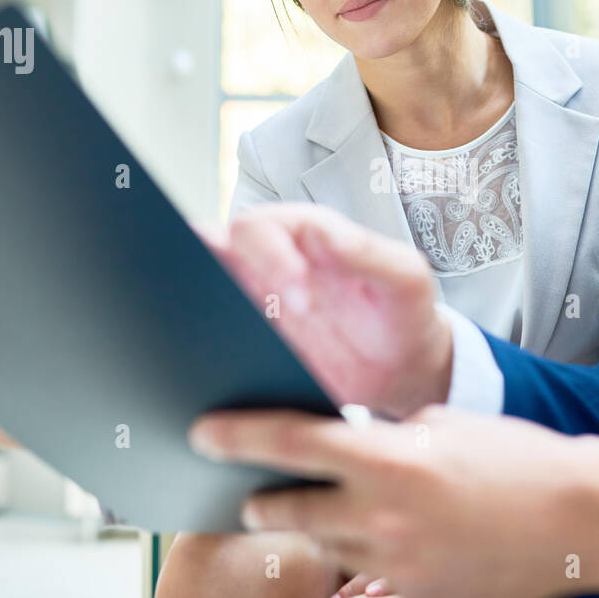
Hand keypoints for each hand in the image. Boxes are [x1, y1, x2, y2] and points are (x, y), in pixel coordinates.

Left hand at [189, 405, 598, 597]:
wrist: (582, 518)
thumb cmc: (521, 461)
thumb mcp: (444, 425)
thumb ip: (386, 436)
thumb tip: (345, 440)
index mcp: (390, 459)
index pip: (287, 443)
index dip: (235, 436)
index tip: (203, 433)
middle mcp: (384, 516)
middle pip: (284, 511)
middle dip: (262, 500)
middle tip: (259, 490)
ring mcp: (398, 565)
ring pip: (323, 549)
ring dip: (318, 530)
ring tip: (340, 511)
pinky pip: (366, 584)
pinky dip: (365, 561)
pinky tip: (388, 540)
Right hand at [206, 204, 452, 417]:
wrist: (402, 369)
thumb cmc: (405, 313)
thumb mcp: (405, 279)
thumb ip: (368, 252)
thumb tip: (318, 230)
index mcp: (305, 234)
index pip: (260, 227)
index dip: (269, 258)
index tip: (299, 298)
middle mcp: (270, 260)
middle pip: (215, 249)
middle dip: (215, 277)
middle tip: (251, 321)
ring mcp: (255, 298)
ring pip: (201, 285)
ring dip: (192, 302)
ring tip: (195, 329)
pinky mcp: (249, 336)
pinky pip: (212, 332)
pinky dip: (201, 341)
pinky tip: (209, 363)